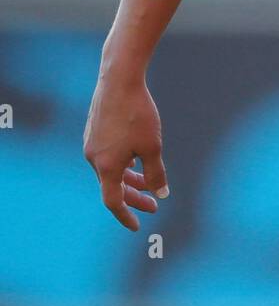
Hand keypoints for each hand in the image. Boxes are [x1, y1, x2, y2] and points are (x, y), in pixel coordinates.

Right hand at [83, 75, 168, 230]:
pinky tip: (134, 159)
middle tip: (153, 206)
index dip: (126, 215)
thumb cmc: (138, 114)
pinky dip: (121, 163)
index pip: (113, 201)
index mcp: (106, 167)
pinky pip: (107, 155)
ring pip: (110, 170)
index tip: (137, 226)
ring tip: (147, 184)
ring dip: (128, 179)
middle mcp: (94, 158)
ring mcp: (91, 143)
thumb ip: (156, 173)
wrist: (119, 79)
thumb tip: (161, 193)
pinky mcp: (93, 130)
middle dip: (134, 197)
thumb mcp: (152, 146)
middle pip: (113, 186)